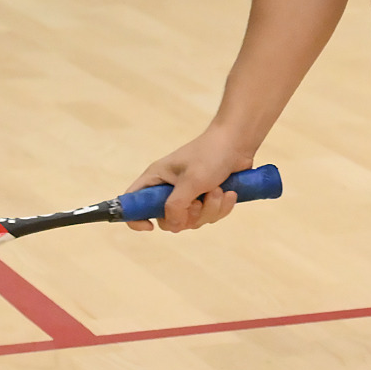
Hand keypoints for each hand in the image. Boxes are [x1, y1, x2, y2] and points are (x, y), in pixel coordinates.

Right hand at [122, 128, 253, 232]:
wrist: (238, 143)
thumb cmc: (210, 154)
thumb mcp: (191, 181)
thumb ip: (176, 206)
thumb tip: (173, 226)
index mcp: (156, 178)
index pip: (133, 201)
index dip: (135, 217)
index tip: (150, 227)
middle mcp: (169, 188)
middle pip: (168, 220)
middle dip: (189, 215)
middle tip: (199, 201)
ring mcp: (189, 195)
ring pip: (193, 220)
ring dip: (210, 209)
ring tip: (218, 190)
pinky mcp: (206, 198)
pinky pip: (210, 216)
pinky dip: (221, 207)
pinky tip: (229, 193)